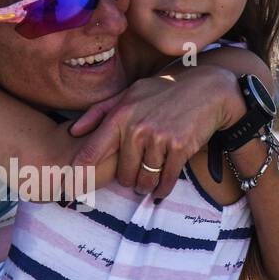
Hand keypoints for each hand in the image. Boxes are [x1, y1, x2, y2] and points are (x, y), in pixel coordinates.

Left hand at [68, 64, 245, 198]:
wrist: (206, 89)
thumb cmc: (163, 92)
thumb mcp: (130, 93)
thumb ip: (99, 112)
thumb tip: (72, 131)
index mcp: (120, 115)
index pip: (92, 152)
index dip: (80, 174)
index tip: (72, 189)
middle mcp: (137, 128)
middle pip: (123, 173)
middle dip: (128, 180)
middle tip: (133, 178)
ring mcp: (159, 139)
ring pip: (144, 180)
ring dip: (145, 187)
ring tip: (146, 185)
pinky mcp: (180, 148)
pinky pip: (166, 180)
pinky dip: (162, 189)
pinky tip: (160, 190)